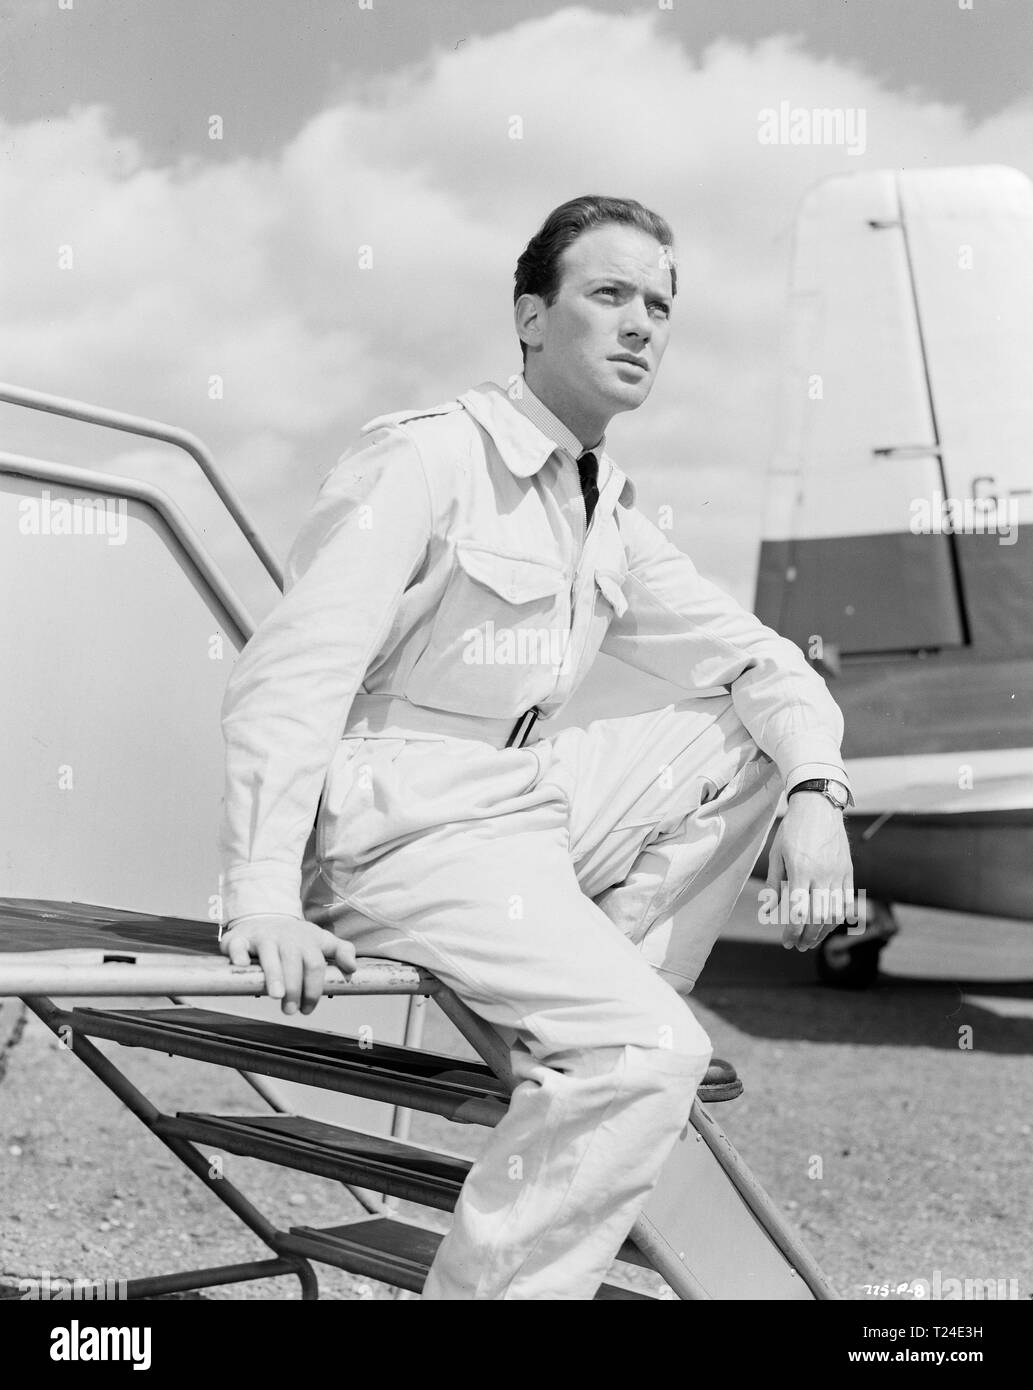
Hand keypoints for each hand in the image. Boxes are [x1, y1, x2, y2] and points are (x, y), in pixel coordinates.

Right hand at [219, 914, 356, 1014]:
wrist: (264, 918)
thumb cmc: (295, 938)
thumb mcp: (321, 940)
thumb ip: (341, 951)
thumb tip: (352, 968)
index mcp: (308, 940)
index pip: (316, 963)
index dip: (314, 988)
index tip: (308, 1008)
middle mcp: (286, 937)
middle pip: (294, 962)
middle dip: (295, 988)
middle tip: (291, 1010)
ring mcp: (263, 937)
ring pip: (269, 955)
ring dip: (274, 975)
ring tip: (276, 996)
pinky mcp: (240, 938)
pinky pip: (238, 945)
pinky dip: (239, 956)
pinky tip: (242, 966)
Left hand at [765, 793, 854, 950]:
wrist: (818, 807)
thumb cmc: (793, 830)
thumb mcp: (777, 854)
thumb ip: (775, 884)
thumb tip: (769, 911)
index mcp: (801, 870)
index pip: (799, 911)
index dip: (793, 931)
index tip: (786, 941)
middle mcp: (822, 874)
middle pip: (818, 917)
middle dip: (807, 937)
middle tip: (798, 946)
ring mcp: (838, 874)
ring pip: (835, 912)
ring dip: (823, 931)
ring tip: (811, 940)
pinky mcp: (848, 871)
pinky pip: (846, 901)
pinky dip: (838, 917)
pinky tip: (828, 925)